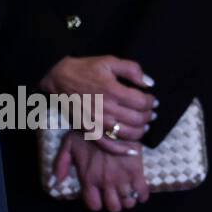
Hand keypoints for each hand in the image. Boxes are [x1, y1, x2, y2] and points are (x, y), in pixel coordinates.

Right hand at [41, 54, 156, 154]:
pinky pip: (108, 145)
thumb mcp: (109, 61)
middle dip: (149, 116)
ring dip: (140, 131)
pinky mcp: (89, 130)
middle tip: (150, 112)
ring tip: (143, 125)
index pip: (142, 102)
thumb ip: (131, 69)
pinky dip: (122, 150)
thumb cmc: (85, 69)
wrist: (59, 78)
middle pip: (138, 119)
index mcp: (113, 91)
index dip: (151, 102)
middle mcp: (107, 108)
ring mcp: (98, 121)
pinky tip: (131, 150)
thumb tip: (149, 83)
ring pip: (128, 134)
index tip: (152, 100)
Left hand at [54, 131, 148, 211]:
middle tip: (115, 194)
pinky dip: (141, 195)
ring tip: (126, 191)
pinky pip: (142, 192)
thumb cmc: (88, 132)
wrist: (109, 120)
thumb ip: (61, 164)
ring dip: (127, 199)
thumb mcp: (68, 145)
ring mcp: (122, 178)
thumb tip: (55, 183)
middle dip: (114, 203)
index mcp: (88, 178)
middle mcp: (105, 182)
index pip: (94, 205)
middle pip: (114, 207)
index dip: (97, 203)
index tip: (99, 197)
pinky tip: (138, 189)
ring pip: (128, 202)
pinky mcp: (137, 171)